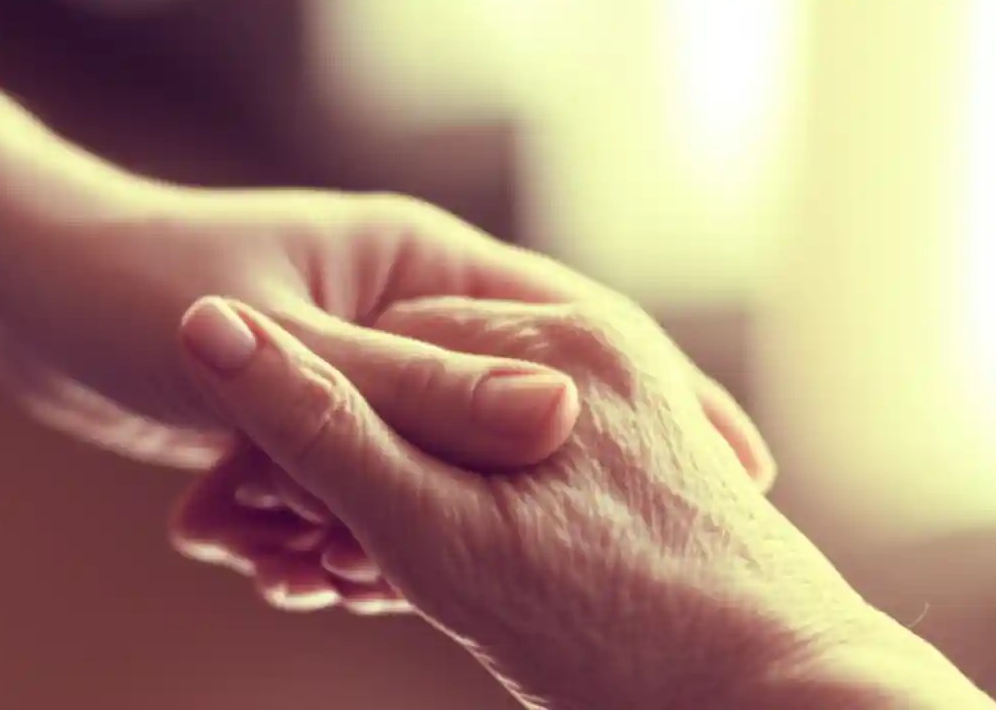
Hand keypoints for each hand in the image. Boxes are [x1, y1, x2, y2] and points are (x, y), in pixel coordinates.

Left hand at [0, 172, 773, 609]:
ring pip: (447, 469)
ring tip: (351, 587)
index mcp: (427, 260)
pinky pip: (383, 489)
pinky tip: (321, 577)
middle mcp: (415, 307)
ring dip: (408, 536)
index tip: (739, 474)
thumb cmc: (134, 289)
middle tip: (542, 582)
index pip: (575, 333)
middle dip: (528, 504)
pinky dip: (357, 537)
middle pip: (520, 416)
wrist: (28, 293)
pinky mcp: (335, 418)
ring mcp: (377, 367)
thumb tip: (558, 416)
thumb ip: (419, 383)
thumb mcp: (295, 330)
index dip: (656, 404)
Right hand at [177, 296, 995, 709]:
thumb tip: (210, 324)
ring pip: (462, 440)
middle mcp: (598, 353)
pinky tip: (441, 580)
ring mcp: (624, 407)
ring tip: (352, 581)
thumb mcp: (440, 535)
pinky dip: (461, 520)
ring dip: (396, 506)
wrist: (785, 697)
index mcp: (554, 339)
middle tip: (296, 563)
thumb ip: (325, 429)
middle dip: (345, 476)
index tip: (251, 514)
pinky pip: (512, 471)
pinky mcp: (635, 465)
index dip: (296, 428)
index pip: (374, 351)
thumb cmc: (618, 631)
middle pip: (419, 392)